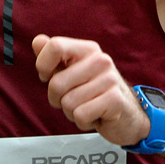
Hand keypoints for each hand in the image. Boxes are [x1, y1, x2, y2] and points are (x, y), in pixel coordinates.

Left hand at [32, 34, 149, 146]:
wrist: (127, 116)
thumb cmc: (94, 94)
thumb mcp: (72, 73)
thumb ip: (54, 57)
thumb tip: (37, 41)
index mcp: (88, 50)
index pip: (55, 46)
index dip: (43, 66)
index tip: (50, 77)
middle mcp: (101, 60)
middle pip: (56, 83)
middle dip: (58, 99)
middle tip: (75, 99)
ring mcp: (110, 79)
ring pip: (67, 103)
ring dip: (72, 113)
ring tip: (88, 107)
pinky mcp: (115, 100)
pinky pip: (80, 115)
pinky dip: (83, 122)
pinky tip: (96, 116)